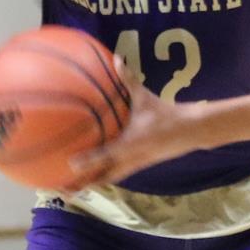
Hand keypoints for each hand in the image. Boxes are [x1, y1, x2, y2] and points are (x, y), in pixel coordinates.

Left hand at [66, 79, 203, 190]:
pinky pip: (115, 174)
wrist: (189, 131)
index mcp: (130, 143)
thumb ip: (128, 80)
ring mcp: (133, 165)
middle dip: (82, 185)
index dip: (89, 161)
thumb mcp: (145, 96)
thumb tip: (116, 58)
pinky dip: (101, 177)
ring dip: (89, 186)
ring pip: (107, 180)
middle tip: (61, 190)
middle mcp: (130, 158)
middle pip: (101, 178)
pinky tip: (90, 175)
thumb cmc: (165, 113)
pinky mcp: (137, 166)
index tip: (70, 164)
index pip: (107, 154)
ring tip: (69, 191)